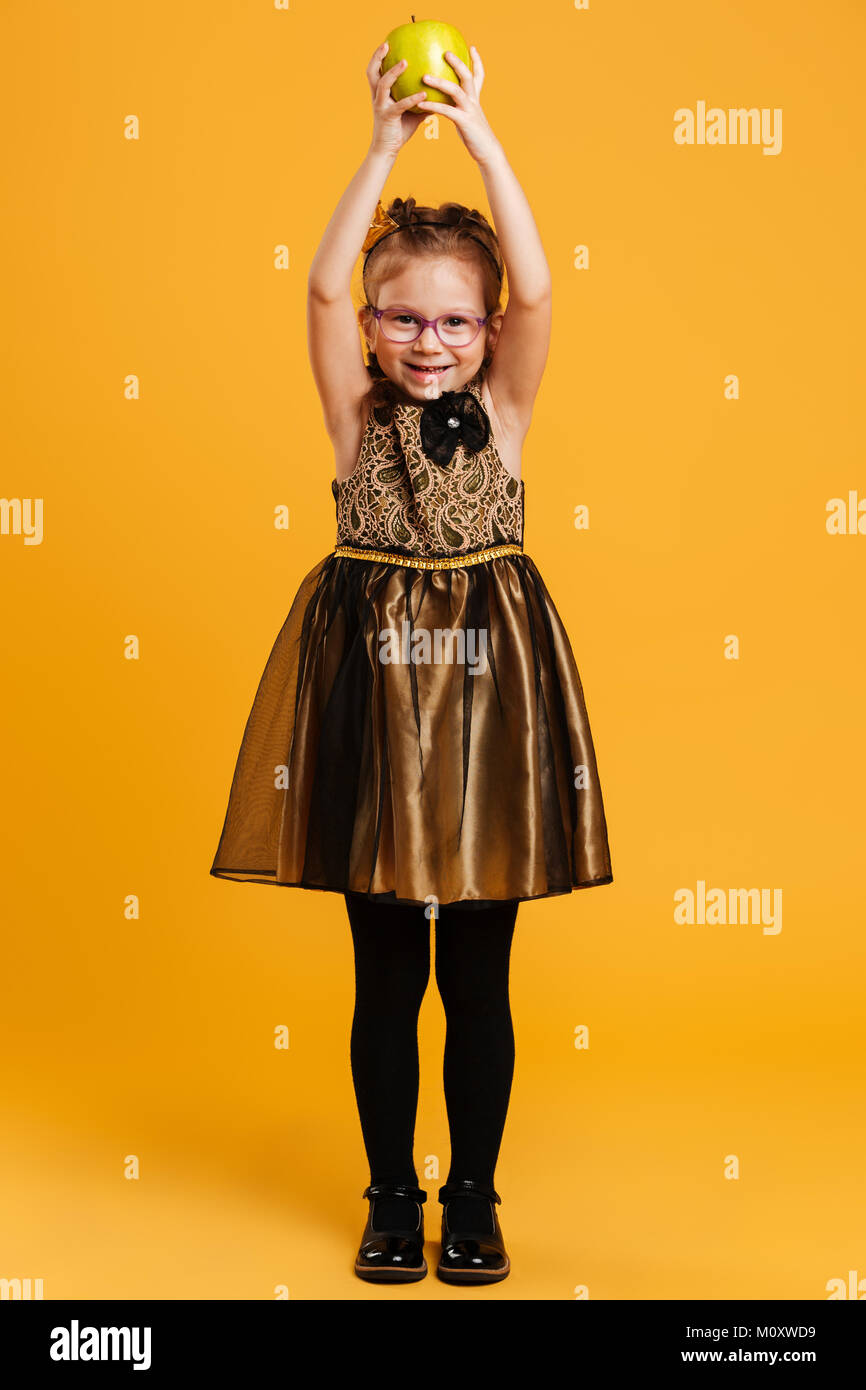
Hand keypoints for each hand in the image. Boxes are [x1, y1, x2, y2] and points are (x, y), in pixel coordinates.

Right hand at [367, 41, 427, 155]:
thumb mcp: (411, 112)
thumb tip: (439, 90)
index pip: (376, 70)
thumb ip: (422, 100)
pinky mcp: (388, 117)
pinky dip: (411, 99)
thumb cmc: (399, 130)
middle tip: (387, 43)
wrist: (388, 150)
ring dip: (393, 72)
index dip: (378, 56)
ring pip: (383, 84)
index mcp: (380, 94)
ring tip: (405, 62)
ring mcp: (381, 107)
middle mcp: (377, 97)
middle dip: (377, 57)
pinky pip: (400, 105)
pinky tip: (423, 93)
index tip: (387, 42)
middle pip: (371, 72)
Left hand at [415, 47, 501, 164]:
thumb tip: (448, 104)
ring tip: (424, 77)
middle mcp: (474, 101)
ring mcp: (469, 111)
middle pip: (467, 76)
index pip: (478, 76)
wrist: (487, 152)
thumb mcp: (469, 119)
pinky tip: (420, 104)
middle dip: (458, 63)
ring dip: (439, 82)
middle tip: (446, 51)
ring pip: (455, 90)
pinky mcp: (464, 122)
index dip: (477, 61)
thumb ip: (460, 109)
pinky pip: (446, 111)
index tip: (472, 47)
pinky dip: (433, 106)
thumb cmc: (476, 137)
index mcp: (475, 99)